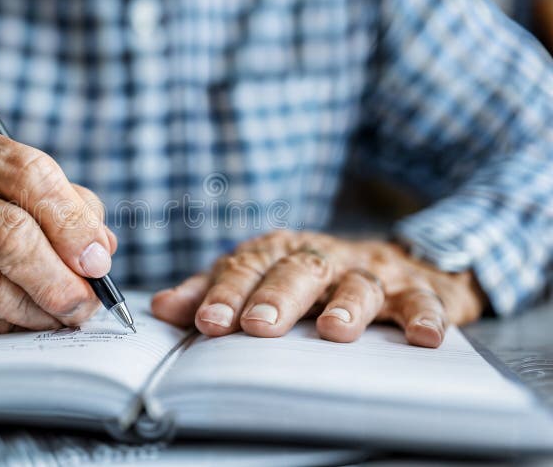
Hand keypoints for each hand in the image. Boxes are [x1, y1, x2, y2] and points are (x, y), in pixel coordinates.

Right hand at [0, 115, 116, 335]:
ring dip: (43, 310)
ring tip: (67, 312)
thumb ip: (64, 203)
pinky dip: (14, 325)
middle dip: (60, 276)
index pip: (29, 175)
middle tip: (88, 299)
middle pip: (8, 235)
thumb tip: (100, 250)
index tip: (99, 258)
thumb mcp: (8, 179)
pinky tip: (27, 319)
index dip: (73, 222)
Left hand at [151, 230, 485, 347]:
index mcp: (283, 251)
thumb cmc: (315, 279)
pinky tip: (425, 336)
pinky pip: (423, 299)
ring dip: (349, 305)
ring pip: (359, 283)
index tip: (208, 320)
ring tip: (336, 330)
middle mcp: (324, 256)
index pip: (250, 265)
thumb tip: (161, 307)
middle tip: (257, 325)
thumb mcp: (262, 279)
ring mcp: (371, 270)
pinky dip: (426, 315)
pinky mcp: (416, 287)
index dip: (228, 291)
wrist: (394, 262)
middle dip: (277, 296)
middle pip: (300, 269)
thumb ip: (215, 292)